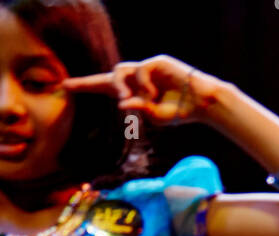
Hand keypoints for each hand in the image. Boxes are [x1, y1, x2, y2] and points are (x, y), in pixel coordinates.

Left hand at [62, 55, 221, 125]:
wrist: (201, 103)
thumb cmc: (179, 112)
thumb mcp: (155, 117)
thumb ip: (138, 110)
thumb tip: (121, 103)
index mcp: (134, 92)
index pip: (104, 86)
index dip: (85, 85)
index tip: (64, 85)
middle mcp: (137, 78)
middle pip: (110, 77)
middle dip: (101, 86)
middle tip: (117, 101)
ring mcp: (146, 68)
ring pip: (121, 71)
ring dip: (123, 87)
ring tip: (136, 100)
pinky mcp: (156, 62)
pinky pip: (140, 71)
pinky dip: (144, 85)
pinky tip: (154, 94)